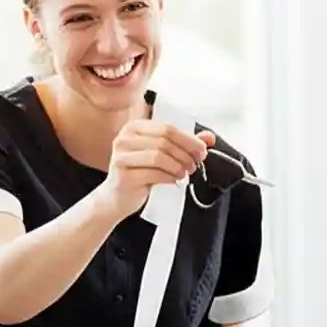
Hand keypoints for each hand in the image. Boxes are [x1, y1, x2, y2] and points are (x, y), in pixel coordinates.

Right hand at [96, 121, 214, 219]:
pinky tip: (174, 180)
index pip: (167, 128)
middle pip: (164, 141)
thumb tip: (209, 138)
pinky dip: (169, 177)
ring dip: (178, 166)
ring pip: (159, 157)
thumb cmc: (140, 173)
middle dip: (185, 154)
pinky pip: (153, 174)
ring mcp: (120, 157)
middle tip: (195, 165)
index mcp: (133, 128)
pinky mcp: (123, 176)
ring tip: (185, 173)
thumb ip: (183, 144)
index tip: (202, 151)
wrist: (117, 198)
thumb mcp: (161, 155)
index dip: (189, 139)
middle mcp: (124, 139)